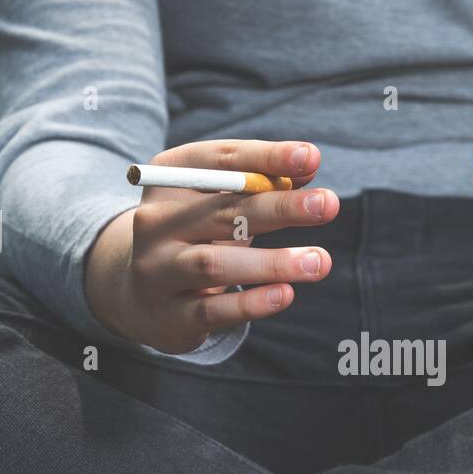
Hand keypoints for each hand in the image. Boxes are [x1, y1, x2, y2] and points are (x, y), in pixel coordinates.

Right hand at [85, 140, 339, 353]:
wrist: (144, 296)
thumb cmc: (198, 236)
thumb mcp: (221, 202)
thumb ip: (263, 182)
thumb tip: (308, 165)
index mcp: (169, 180)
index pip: (220, 161)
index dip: (267, 158)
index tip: (312, 157)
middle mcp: (156, 222)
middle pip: (223, 211)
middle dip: (281, 207)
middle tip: (329, 204)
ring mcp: (158, 271)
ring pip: (215, 265)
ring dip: (273, 262)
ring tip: (321, 262)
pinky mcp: (171, 316)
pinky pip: (214, 310)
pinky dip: (252, 303)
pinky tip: (286, 293)